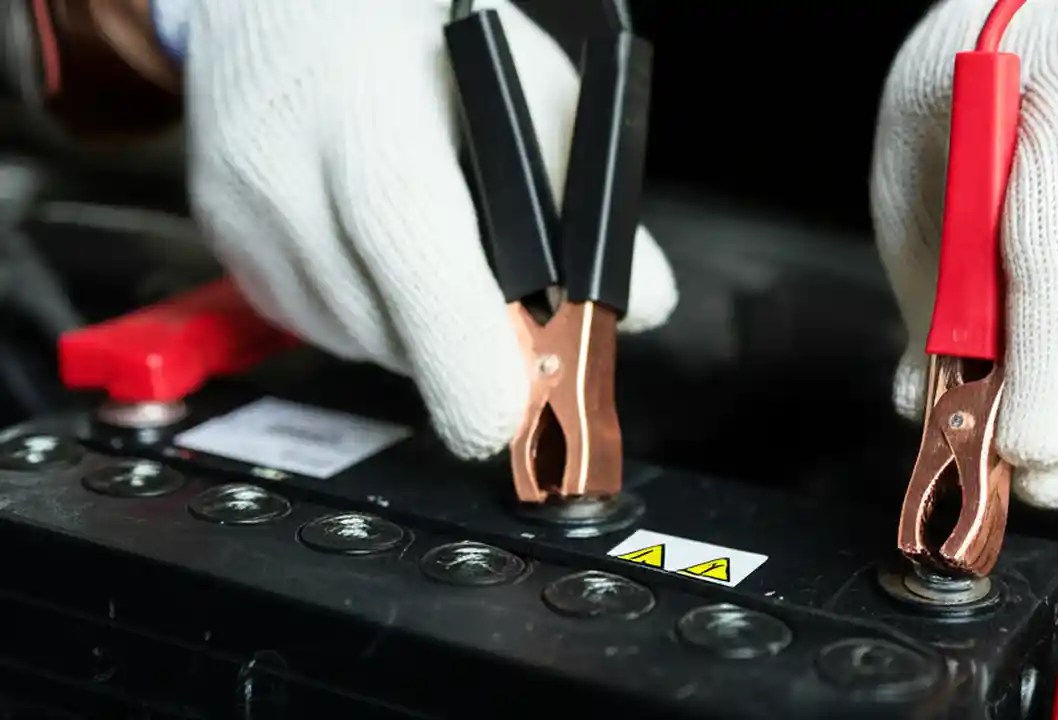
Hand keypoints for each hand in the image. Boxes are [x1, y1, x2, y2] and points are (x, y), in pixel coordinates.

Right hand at [181, 0, 677, 459]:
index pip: (410, 244)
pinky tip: (387, 253)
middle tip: (521, 340)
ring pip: (358, 339)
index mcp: (368, 110)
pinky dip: (374, 313)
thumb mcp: (527, 80)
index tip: (510, 417)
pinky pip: (322, 324)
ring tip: (445, 259)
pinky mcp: (226, 246)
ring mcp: (243, 214)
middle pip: (389, 322)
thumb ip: (584, 195)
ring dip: (422, 333)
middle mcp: (285, 166)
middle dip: (468, 355)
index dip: (461, 348)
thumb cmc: (414, 27)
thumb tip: (639, 302)